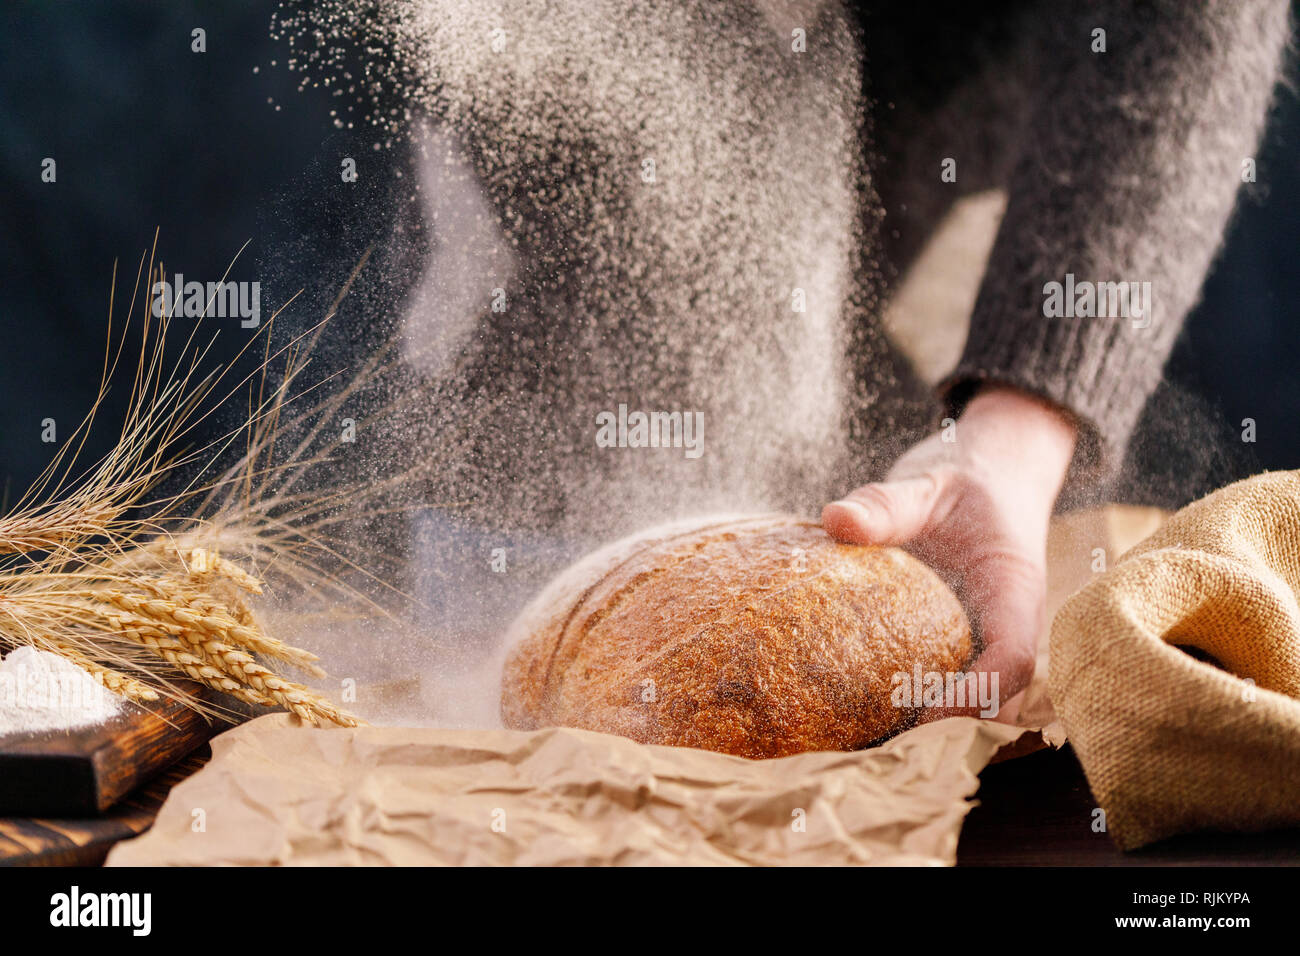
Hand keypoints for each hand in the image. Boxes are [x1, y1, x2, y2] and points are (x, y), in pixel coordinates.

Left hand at [822, 386, 1076, 721]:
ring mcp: (990, 639)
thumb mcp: (927, 483)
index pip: (1012, 658)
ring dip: (933, 729)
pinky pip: (952, 685)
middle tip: (882, 746)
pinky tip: (863, 720)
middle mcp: (1010, 625)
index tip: (925, 713)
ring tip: (867, 745)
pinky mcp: (966, 643)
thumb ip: (886, 503)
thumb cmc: (969, 480)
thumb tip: (836, 520)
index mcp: (1014, 590)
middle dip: (951, 731)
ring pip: (978, 703)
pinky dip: (917, 708)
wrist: (998, 472)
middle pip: (999, 700)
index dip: (976, 695)